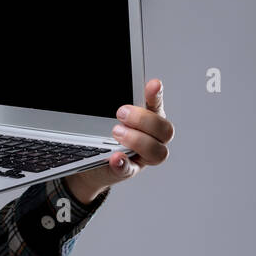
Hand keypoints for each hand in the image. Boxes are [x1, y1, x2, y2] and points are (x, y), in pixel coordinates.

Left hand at [65, 78, 173, 204]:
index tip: (154, 84)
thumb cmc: (104, 136)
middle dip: (144, 120)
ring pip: (158, 152)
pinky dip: (122, 163)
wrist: (90, 162)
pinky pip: (130, 169)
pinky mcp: (128, 170)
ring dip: (138, 140)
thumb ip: (114, 108)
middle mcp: (153, 138)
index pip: (158, 106)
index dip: (157, 96)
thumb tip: (104, 86)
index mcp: (148, 120)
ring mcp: (143, 157)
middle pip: (165, 130)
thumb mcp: (107, 118)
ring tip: (116, 133)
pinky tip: (115, 157)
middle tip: (121, 113)